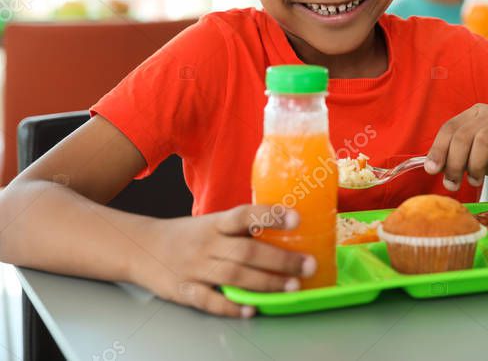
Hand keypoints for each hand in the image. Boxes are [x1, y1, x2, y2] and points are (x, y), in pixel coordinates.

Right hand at [134, 205, 314, 316]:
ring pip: (234, 276)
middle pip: (247, 252)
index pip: (245, 215)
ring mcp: (194, 268)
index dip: (270, 216)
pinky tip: (251, 310)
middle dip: (281, 260)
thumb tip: (284, 231)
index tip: (296, 219)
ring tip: (292, 287)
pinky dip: (230, 307)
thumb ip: (240, 229)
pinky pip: (209, 301)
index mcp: (215, 223)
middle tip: (308, 265)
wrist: (140, 247)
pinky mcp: (183, 290)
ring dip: (266, 283)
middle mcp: (206, 244)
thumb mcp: (211, 223)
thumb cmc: (187, 235)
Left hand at [425, 104, 487, 189]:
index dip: (438, 149)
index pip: (450, 127)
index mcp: (476, 113)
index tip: (432, 170)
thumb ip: (458, 157)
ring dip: (475, 166)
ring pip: (484, 141)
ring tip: (475, 181)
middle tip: (453, 184)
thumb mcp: (478, 154)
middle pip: (464, 135)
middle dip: (454, 163)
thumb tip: (435, 167)